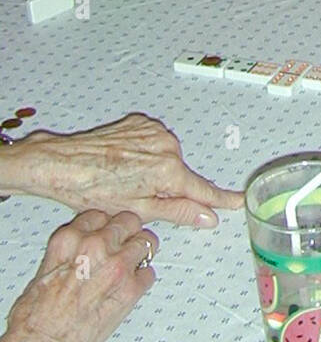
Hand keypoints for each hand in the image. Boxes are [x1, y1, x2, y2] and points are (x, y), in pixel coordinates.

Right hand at [3, 210, 156, 341]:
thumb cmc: (34, 320)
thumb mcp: (44, 272)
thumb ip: (68, 255)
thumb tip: (80, 252)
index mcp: (68, 240)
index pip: (99, 215)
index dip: (105, 224)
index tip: (107, 231)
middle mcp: (94, 248)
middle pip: (128, 221)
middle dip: (128, 232)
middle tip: (126, 244)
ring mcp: (116, 267)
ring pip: (145, 241)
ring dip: (141, 252)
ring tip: (135, 263)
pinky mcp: (130, 290)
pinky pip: (150, 273)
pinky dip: (144, 279)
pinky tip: (132, 286)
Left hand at [8, 114, 243, 226]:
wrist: (59, 163)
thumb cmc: (90, 188)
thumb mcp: (137, 209)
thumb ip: (179, 212)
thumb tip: (208, 218)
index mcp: (167, 170)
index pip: (202, 190)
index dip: (220, 199)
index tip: (239, 200)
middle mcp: (166, 145)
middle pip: (181, 174)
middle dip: (168, 188)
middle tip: (138, 197)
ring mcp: (153, 131)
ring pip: (167, 159)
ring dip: (155, 170)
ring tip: (124, 179)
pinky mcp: (140, 123)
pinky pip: (154, 142)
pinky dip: (145, 154)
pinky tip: (124, 162)